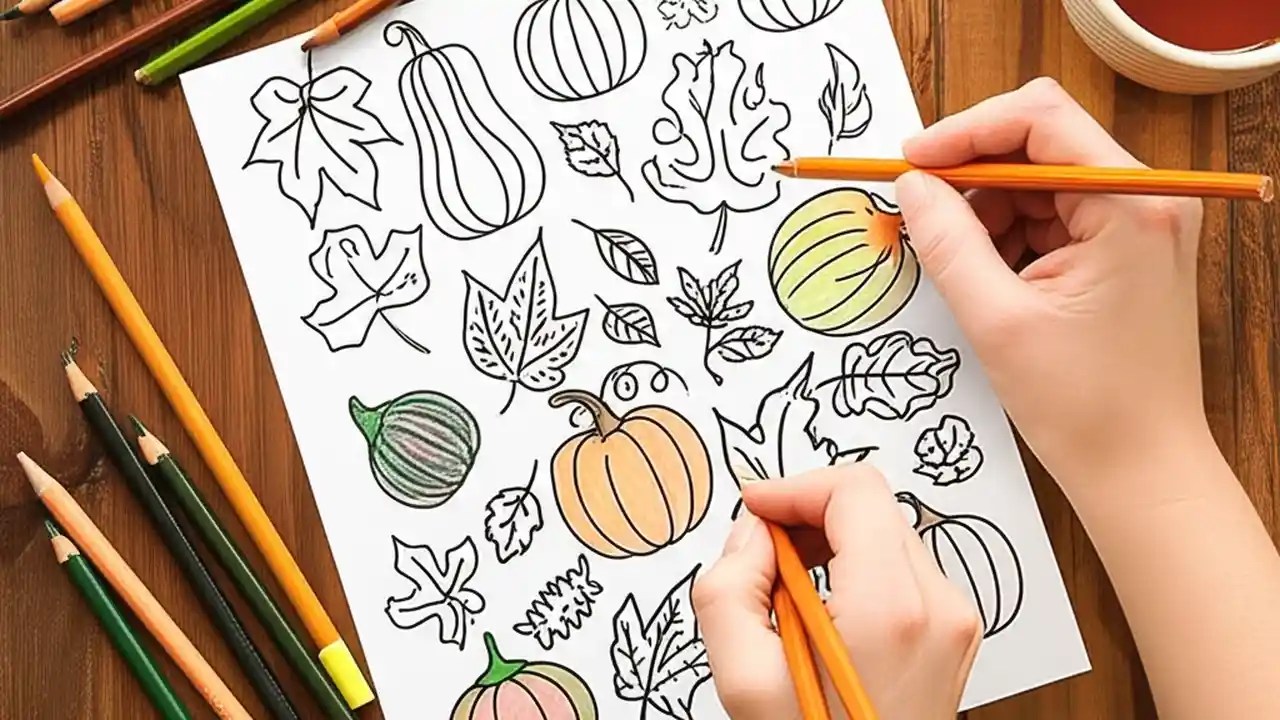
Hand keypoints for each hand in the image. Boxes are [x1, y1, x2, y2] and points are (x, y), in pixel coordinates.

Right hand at [693, 464, 980, 719]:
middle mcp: (939, 606)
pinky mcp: (954, 633)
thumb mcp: (743, 680)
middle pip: (872, 506)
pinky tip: (823, 615)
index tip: (756, 508)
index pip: (855, 490)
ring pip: (886, 534)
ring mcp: (954, 621)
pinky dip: (856, 572)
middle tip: (763, 557)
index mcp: (892, 609)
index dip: (794, 488)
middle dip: (808, 517)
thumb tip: (751, 532)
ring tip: (790, 598)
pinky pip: (901, 570)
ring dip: (831, 544)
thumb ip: (730, 586)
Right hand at [893, 77, 1208, 492]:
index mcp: (1131, 206)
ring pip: (1038, 183)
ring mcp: (1138, 223)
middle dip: (969, 176)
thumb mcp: (998, 321)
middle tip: (915, 212)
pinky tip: (983, 277)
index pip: (1040, 120)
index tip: (910, 161)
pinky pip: (1051, 217)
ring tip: (953, 265)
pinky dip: (1007, 237)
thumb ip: (948, 243)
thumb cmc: (1088, 408)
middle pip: (1039, 145)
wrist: (1142, 470)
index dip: (965, 131)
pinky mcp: (1123, 248)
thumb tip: (910, 188)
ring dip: (984, 212)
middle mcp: (1146, 200)